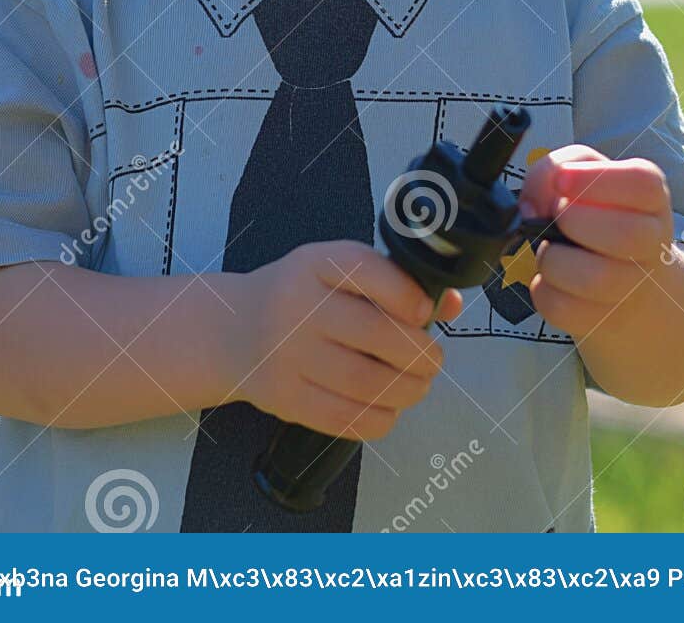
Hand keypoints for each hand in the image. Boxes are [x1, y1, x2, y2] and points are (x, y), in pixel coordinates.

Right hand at [229, 240, 461, 439]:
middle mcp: (298, 305)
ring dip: (407, 389)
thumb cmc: (301, 295)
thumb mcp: (336, 270)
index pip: (366, 271)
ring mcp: (288, 354)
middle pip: (375, 333)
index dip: (406, 295)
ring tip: (418, 386)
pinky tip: (389, 409)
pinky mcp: (285, 397)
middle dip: (420, 353)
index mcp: (315, 263)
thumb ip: (392, 281)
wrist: (233, 330)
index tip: (426, 313)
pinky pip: (344, 418)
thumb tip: (450, 303)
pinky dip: (379, 419)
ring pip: (365, 381)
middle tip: (433, 360)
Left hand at [518, 145, 673, 339]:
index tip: (562, 181)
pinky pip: (565, 307)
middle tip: (556, 216)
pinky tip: (551, 277)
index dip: (597, 180)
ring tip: (551, 248)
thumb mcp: (584, 174)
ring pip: (595, 279)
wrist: (627, 278)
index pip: (643, 182)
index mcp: (651, 197)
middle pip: (625, 235)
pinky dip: (544, 289)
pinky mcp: (607, 320)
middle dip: (573, 220)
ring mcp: (634, 286)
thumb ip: (556, 168)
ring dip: (554, 258)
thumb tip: (532, 203)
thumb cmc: (597, 212)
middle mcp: (652, 242)